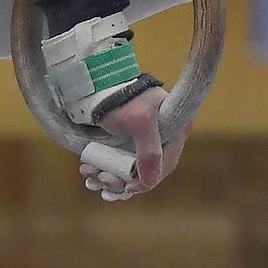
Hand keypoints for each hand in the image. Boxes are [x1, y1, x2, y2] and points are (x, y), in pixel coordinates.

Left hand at [82, 85, 189, 200]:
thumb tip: (150, 183)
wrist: (101, 80)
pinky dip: (106, 170)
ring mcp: (147, 140)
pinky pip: (121, 163)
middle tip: (100, 180)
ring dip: (110, 177)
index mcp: (177, 130)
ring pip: (131, 169)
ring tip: (90, 174)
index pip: (165, 165)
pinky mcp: (131, 140)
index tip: (126, 188)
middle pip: (146, 170)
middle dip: (121, 180)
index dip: (146, 181)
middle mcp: (165, 137)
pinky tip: (91, 172)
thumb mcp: (140, 123)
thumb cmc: (124, 97)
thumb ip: (149, 152)